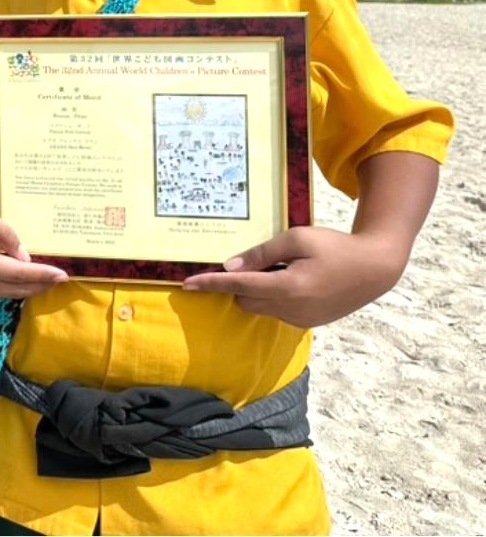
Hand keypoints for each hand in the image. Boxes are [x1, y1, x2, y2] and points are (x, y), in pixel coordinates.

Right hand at [0, 193, 66, 301]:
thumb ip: (4, 234)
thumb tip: (24, 257)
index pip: (17, 273)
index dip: (42, 275)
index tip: (63, 275)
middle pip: (13, 289)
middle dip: (38, 285)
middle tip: (59, 279)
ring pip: (0, 293)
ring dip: (20, 286)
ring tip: (41, 278)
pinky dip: (2, 285)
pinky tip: (13, 275)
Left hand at [182, 226, 408, 327]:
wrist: (374, 268)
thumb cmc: (334, 247)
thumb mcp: (297, 239)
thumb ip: (261, 254)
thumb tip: (231, 268)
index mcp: (287, 287)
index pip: (238, 287)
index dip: (211, 284)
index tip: (187, 285)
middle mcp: (291, 309)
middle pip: (245, 300)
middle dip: (241, 284)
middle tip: (261, 261)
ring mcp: (301, 320)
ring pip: (261, 307)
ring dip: (259, 291)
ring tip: (285, 269)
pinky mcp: (309, 323)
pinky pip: (278, 311)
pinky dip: (275, 297)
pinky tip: (296, 280)